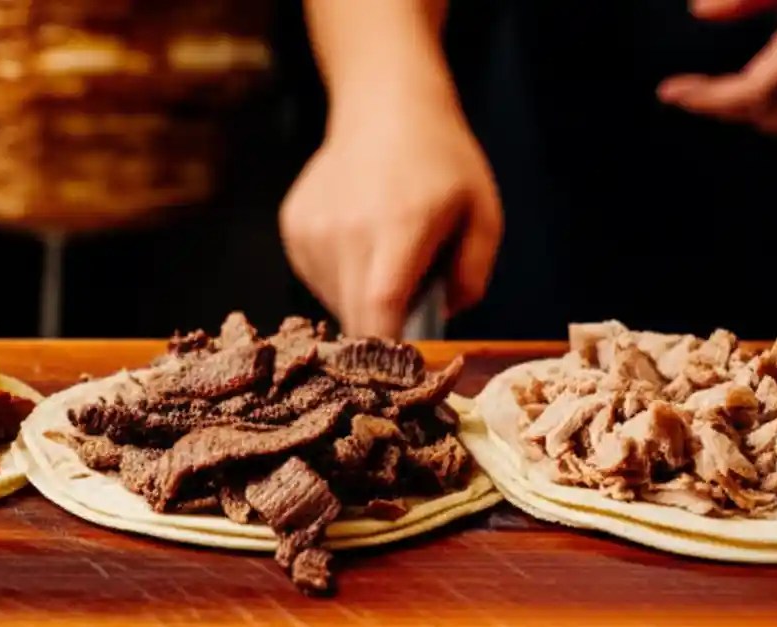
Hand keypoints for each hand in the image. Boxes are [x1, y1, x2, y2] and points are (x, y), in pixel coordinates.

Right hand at [279, 97, 501, 338]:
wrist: (384, 107)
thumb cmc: (442, 162)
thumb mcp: (483, 214)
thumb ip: (472, 275)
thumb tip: (443, 321)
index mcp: (399, 228)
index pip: (379, 309)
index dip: (389, 351)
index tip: (405, 367)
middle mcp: (347, 231)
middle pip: (353, 318)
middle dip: (380, 335)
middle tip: (407, 316)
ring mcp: (312, 230)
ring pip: (334, 301)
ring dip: (360, 299)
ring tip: (383, 258)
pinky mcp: (293, 228)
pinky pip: (317, 278)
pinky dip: (340, 276)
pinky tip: (358, 241)